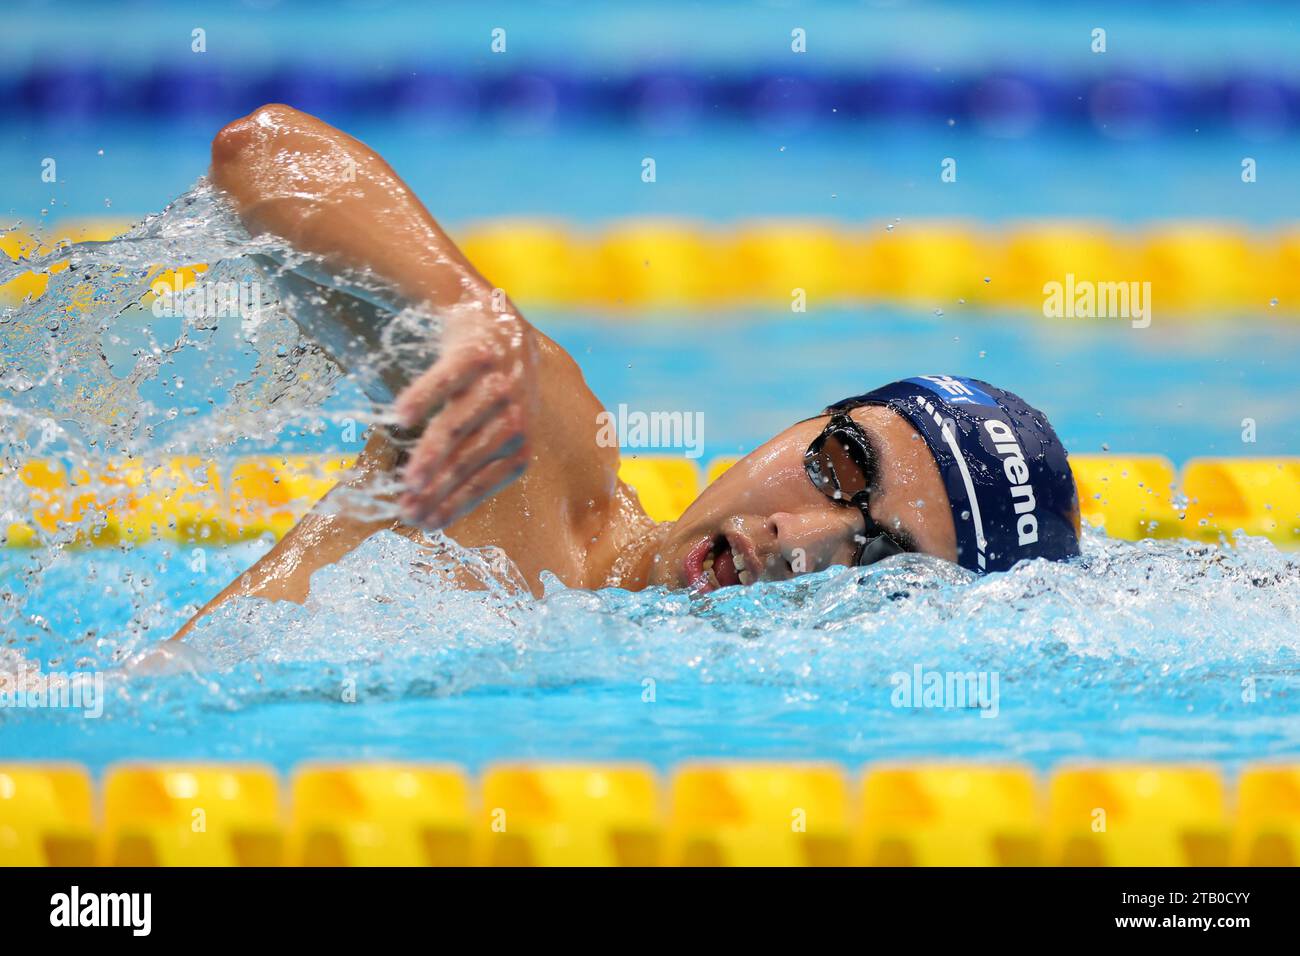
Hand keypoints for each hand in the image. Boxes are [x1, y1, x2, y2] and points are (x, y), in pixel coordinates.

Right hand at [393, 304, 536, 528]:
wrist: (494, 320)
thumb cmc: (484, 389)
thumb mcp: (489, 427)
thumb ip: (466, 463)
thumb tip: (427, 517)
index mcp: (520, 440)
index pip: (486, 481)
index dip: (456, 503)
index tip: (425, 524)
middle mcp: (516, 413)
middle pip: (471, 457)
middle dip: (439, 488)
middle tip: (406, 510)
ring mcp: (498, 382)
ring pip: (459, 424)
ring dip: (432, 455)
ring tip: (407, 480)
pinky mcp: (477, 352)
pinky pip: (448, 378)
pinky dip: (424, 397)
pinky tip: (400, 417)